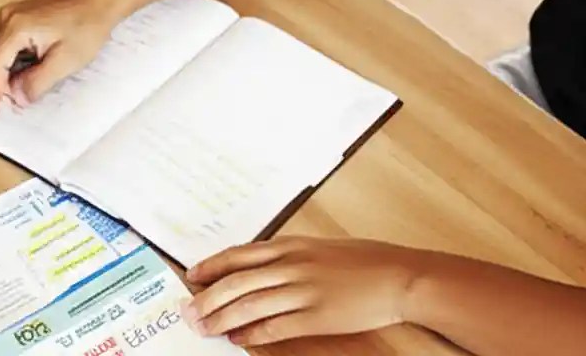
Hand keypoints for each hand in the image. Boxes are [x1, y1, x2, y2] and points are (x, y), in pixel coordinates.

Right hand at [0, 0, 123, 108]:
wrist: (99, 2)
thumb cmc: (87, 25)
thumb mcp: (63, 62)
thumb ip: (36, 83)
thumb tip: (17, 98)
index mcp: (16, 27)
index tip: (3, 108)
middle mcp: (9, 18)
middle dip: (0, 84)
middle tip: (10, 105)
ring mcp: (14, 15)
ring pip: (1, 53)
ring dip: (9, 74)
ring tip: (22, 93)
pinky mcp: (22, 17)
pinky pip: (10, 45)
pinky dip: (16, 62)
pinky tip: (28, 74)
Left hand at [184, 237, 422, 346]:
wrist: (397, 276)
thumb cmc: (361, 260)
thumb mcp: (317, 247)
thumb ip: (286, 256)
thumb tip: (254, 271)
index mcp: (290, 245)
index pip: (238, 255)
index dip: (211, 267)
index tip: (192, 277)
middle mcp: (292, 265)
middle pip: (236, 282)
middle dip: (207, 298)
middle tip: (188, 312)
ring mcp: (304, 291)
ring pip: (250, 305)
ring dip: (222, 319)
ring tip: (205, 329)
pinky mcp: (317, 317)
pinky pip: (276, 327)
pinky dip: (253, 335)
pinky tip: (239, 340)